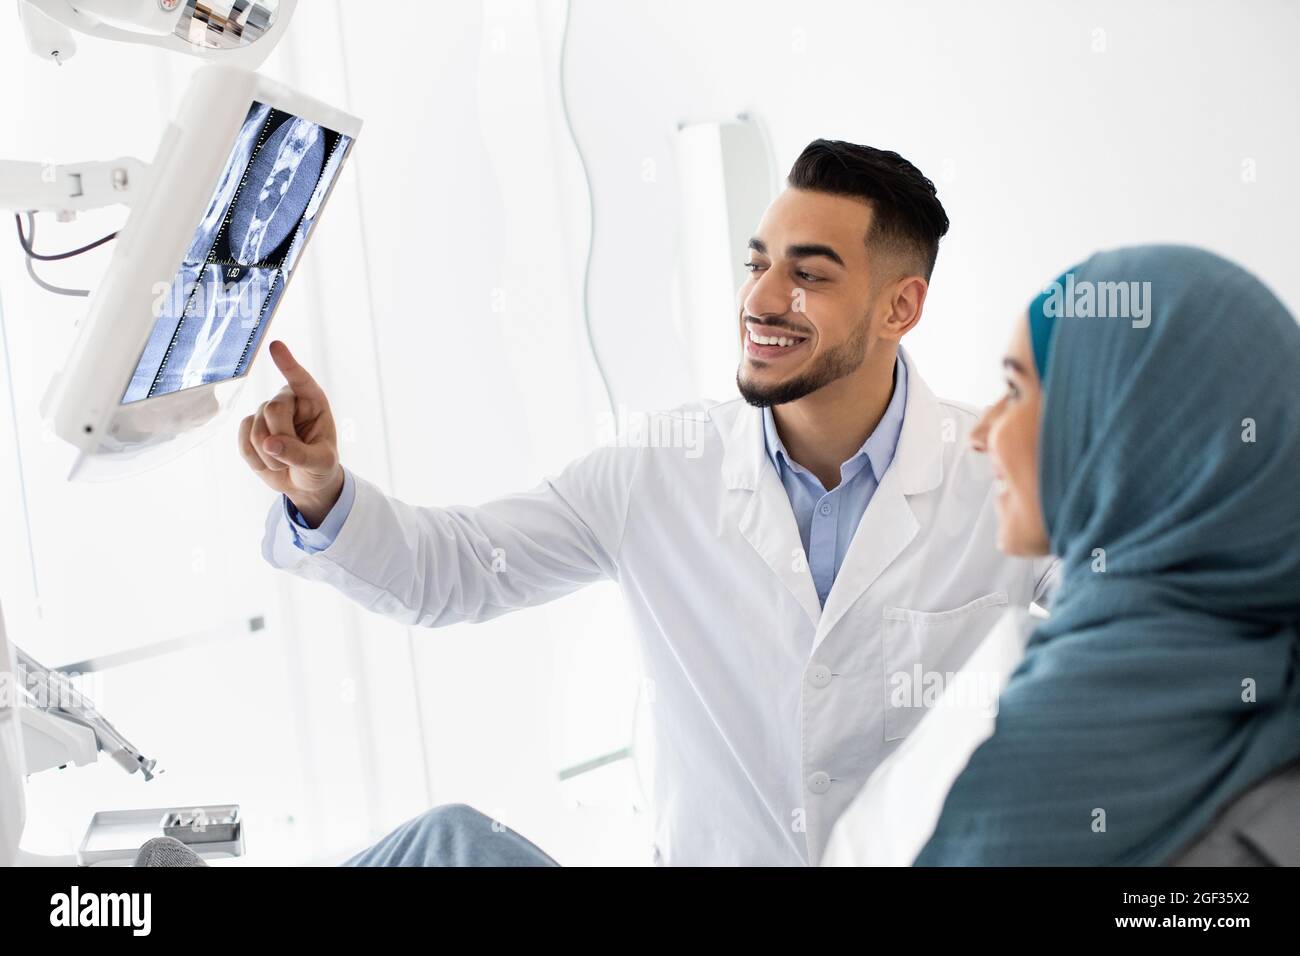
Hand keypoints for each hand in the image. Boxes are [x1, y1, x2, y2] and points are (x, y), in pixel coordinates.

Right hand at [238, 340, 343, 526]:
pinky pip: (243, 441)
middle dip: (282, 439)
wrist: (303, 483)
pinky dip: (256, 460)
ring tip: (285, 463)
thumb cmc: (319, 467)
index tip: (275, 346)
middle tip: (294, 458)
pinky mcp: (248, 427)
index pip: (300, 379)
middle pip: (273, 410)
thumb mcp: (320, 463)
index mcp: (313, 402)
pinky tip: (268, 462)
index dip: (287, 364)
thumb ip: (299, 453)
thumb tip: (269, 443)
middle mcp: (288, 401)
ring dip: (270, 456)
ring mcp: (265, 413)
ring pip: (256, 428)